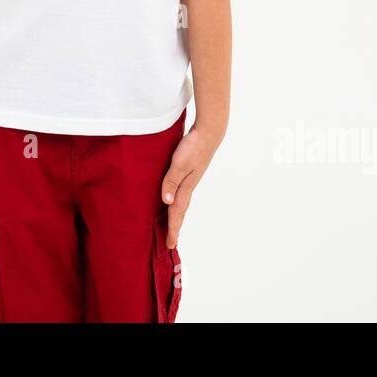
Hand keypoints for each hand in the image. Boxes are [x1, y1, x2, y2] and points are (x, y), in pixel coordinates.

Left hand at [159, 123, 222, 248]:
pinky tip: (173, 199)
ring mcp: (190, 179)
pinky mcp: (190, 171)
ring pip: (181, 202)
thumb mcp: (179, 163)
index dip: (173, 228)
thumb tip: (167, 202)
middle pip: (180, 210)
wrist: (209, 132)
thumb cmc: (194, 147)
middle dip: (175, 226)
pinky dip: (176, 201)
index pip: (177, 212)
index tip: (170, 244)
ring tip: (172, 225)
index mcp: (186, 187)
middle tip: (171, 242)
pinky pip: (181, 192)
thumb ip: (171, 181)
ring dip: (176, 215)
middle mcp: (188, 186)